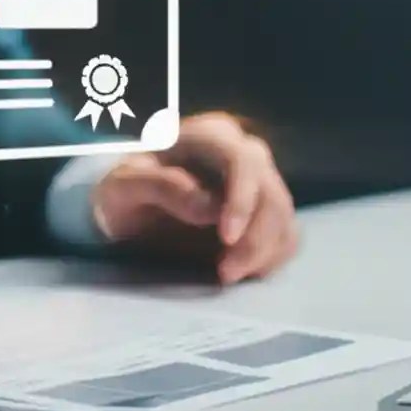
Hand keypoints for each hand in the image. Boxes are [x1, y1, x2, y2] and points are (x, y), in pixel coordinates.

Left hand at [90, 112, 298, 283]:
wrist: (130, 210)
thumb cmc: (124, 192)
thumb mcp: (123, 188)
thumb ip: (160, 187)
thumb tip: (209, 207)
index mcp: (208, 135)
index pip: (241, 160)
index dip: (242, 200)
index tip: (228, 238)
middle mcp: (243, 151)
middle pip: (272, 192)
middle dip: (256, 238)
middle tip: (226, 272)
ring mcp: (260, 182)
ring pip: (285, 216)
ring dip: (265, 252)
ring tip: (228, 275)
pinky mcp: (266, 212)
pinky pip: (288, 235)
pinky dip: (273, 258)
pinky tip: (244, 271)